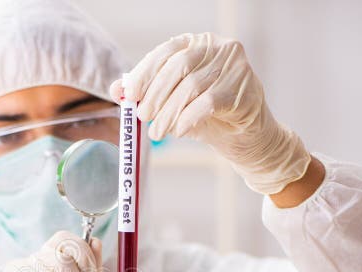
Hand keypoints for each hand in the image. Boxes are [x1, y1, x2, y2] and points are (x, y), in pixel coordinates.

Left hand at [111, 32, 311, 194]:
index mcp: (196, 43)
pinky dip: (188, 118)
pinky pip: (208, 102)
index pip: (166, 51)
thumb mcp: (170, 103)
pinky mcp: (244, 87)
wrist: (242, 137)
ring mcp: (234, 65)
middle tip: (143, 117)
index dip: (145, 72)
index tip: (130, 94)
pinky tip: (178, 131)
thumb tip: (116, 90)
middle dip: (155, 95)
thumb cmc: (203, 115)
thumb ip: (145, 94)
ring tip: (157, 132)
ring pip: (191, 86)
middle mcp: (217, 47)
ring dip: (168, 113)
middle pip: (178, 67)